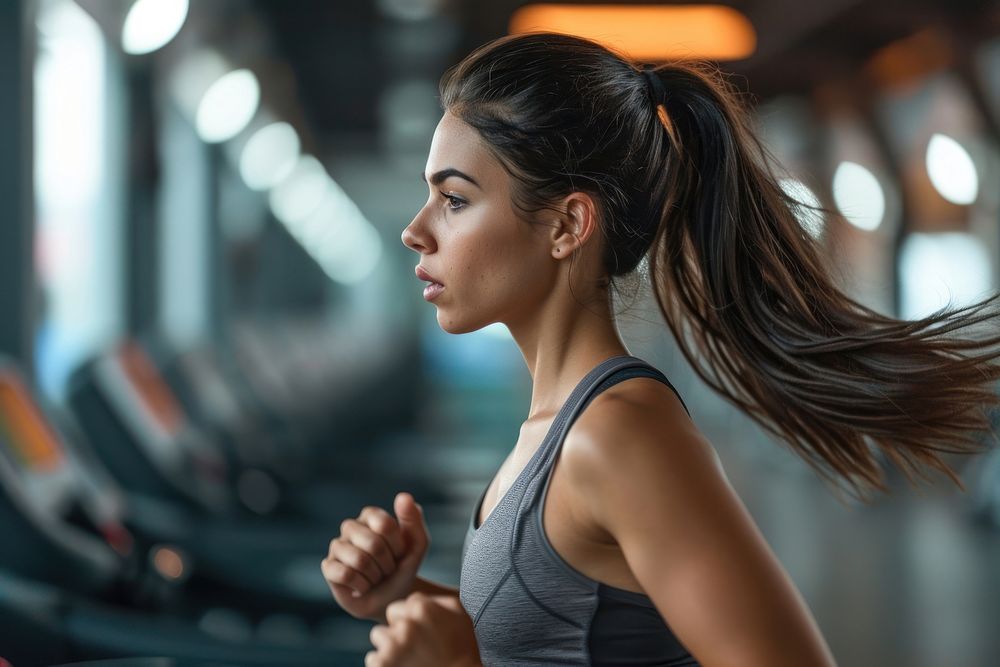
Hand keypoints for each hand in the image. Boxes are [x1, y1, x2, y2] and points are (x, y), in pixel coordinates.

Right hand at [321, 492, 429, 621]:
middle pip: (373, 544)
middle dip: (387, 564)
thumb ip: (413, 519)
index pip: (385, 525)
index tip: (400, 554)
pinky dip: (361, 586)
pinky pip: (345, 574)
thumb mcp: (417, 545)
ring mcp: (337, 546)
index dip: (397, 546)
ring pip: (359, 560)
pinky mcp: (328, 567)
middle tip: (387, 570)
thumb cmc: (402, 568)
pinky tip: (362, 587)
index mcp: (371, 515)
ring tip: (375, 578)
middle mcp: (350, 526)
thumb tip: (403, 495)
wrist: (389, 599)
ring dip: (375, 576)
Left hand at [365, 592, 480, 666]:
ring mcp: (392, 647)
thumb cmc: (463, 650)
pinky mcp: (382, 665)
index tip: (419, 633)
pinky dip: (383, 664)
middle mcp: (405, 625)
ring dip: (388, 646)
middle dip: (396, 630)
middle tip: (414, 646)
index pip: (399, 607)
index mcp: (422, 608)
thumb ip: (437, 600)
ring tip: (408, 657)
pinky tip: (402, 666)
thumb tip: (416, 599)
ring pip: (378, 637)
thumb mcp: (460, 615)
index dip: (407, 620)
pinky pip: (372, 658)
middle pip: (387, 620)